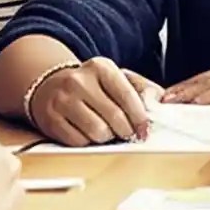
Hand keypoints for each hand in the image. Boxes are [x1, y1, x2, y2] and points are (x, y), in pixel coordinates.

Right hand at [28, 57, 163, 145]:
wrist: (49, 86)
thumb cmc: (92, 86)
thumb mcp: (117, 78)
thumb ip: (142, 88)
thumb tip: (160, 102)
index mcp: (100, 67)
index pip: (127, 95)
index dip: (140, 117)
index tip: (145, 130)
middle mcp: (79, 81)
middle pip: (114, 117)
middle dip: (126, 131)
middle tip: (128, 134)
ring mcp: (62, 100)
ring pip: (97, 132)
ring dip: (107, 137)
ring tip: (106, 131)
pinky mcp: (50, 119)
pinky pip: (79, 142)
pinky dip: (88, 142)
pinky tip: (87, 132)